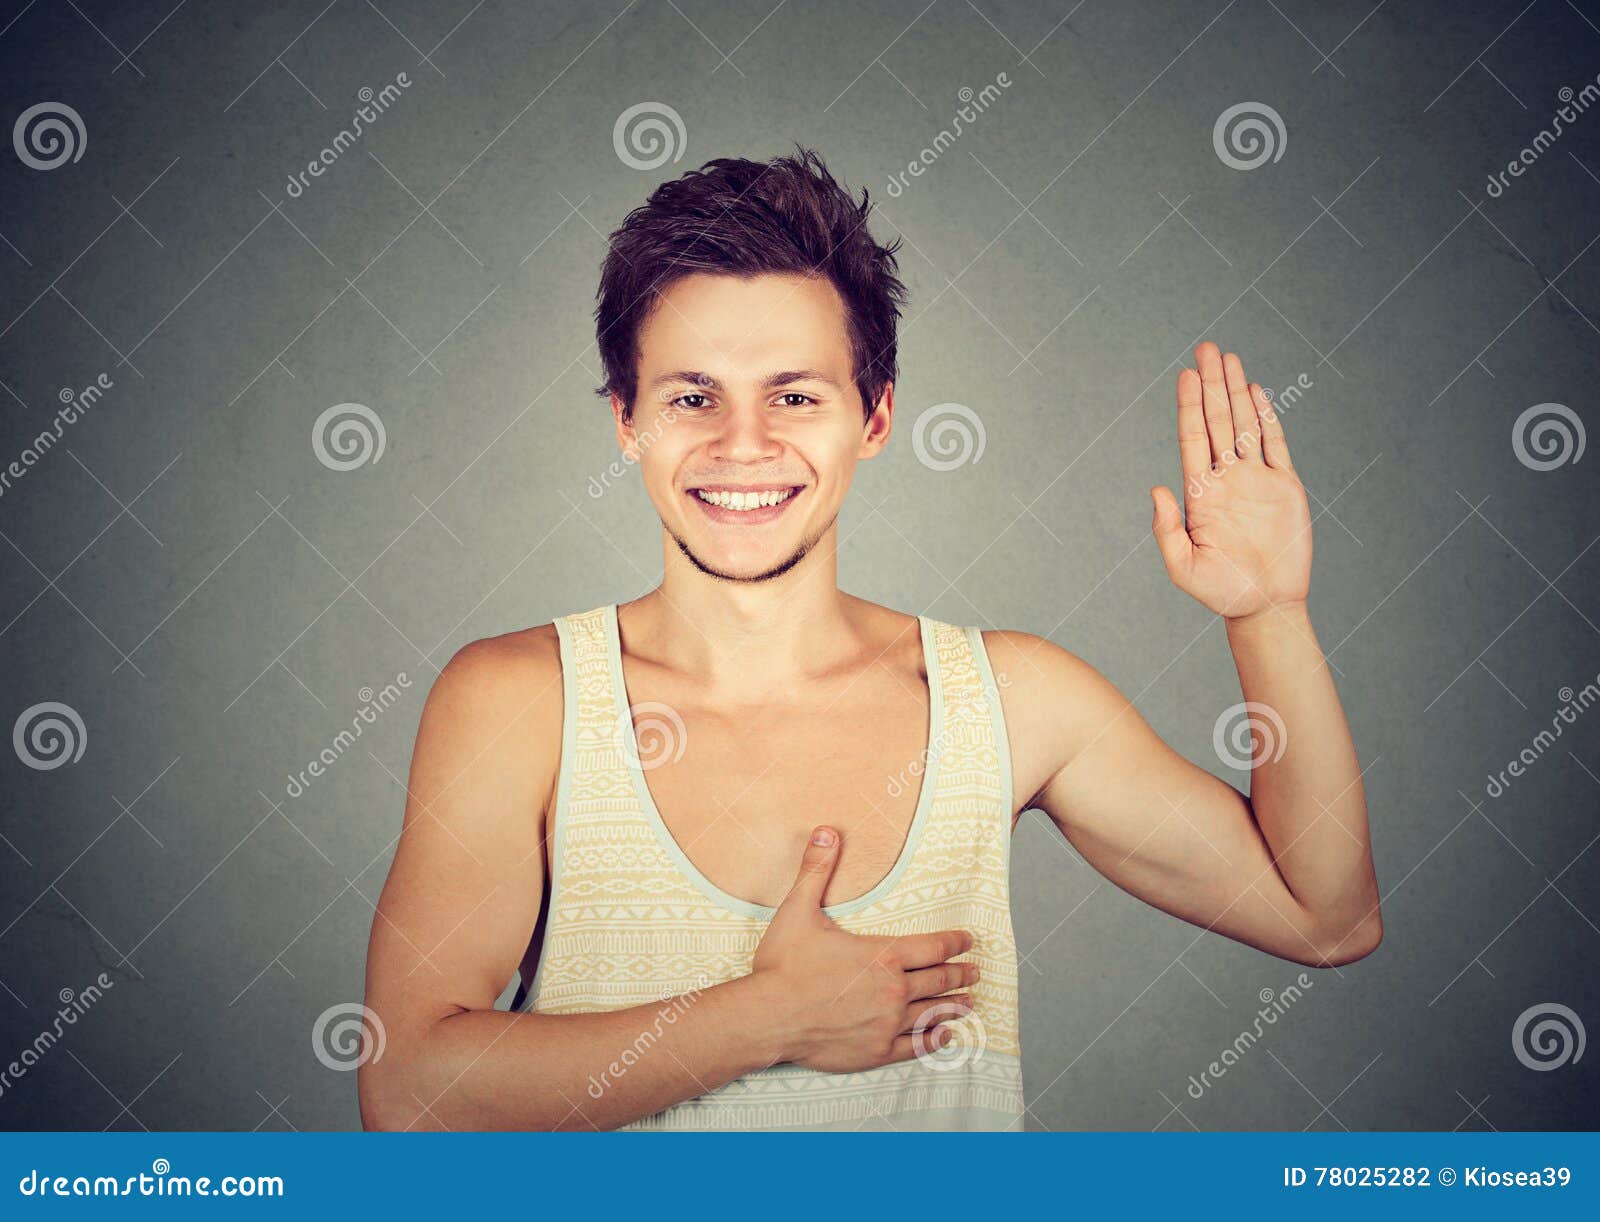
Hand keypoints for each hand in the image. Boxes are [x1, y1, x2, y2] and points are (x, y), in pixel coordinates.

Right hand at [750, 826, 976, 1072]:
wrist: (767, 1017)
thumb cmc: (783, 965)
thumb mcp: (799, 910)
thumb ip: (817, 870)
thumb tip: (827, 831)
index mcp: (883, 955)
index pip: (933, 947)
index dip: (955, 942)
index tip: (968, 940)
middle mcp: (893, 990)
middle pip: (939, 980)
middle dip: (960, 974)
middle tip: (976, 971)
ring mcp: (887, 1024)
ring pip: (932, 1013)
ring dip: (954, 1006)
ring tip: (969, 1003)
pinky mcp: (876, 1051)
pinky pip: (915, 1046)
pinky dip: (933, 1040)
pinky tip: (944, 1035)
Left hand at [1150, 342, 1312, 619]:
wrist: (1266, 606)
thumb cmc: (1222, 592)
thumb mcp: (1184, 568)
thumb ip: (1167, 531)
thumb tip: (1156, 490)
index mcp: (1201, 494)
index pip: (1192, 439)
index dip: (1188, 406)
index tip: (1185, 374)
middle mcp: (1226, 480)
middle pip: (1216, 421)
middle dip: (1211, 385)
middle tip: (1206, 348)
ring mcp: (1256, 481)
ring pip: (1244, 425)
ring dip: (1235, 392)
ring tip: (1228, 357)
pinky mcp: (1285, 487)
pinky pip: (1275, 445)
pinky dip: (1267, 417)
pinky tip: (1256, 392)